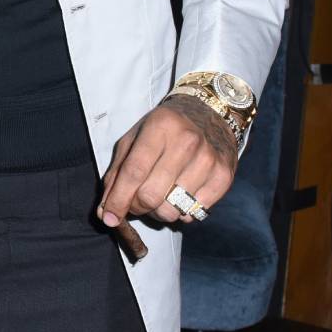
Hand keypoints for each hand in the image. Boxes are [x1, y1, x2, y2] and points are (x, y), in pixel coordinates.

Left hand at [98, 95, 239, 227]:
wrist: (210, 112)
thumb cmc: (165, 128)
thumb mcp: (135, 138)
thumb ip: (117, 172)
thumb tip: (107, 211)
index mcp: (160, 127)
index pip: (134, 172)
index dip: (119, 200)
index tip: (110, 218)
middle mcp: (187, 142)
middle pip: (152, 195)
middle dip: (137, 207)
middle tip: (135, 203)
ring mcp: (208, 160)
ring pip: (172, 209)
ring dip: (159, 212)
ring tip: (160, 196)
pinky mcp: (224, 177)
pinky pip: (193, 214)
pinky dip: (181, 213)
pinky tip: (180, 195)